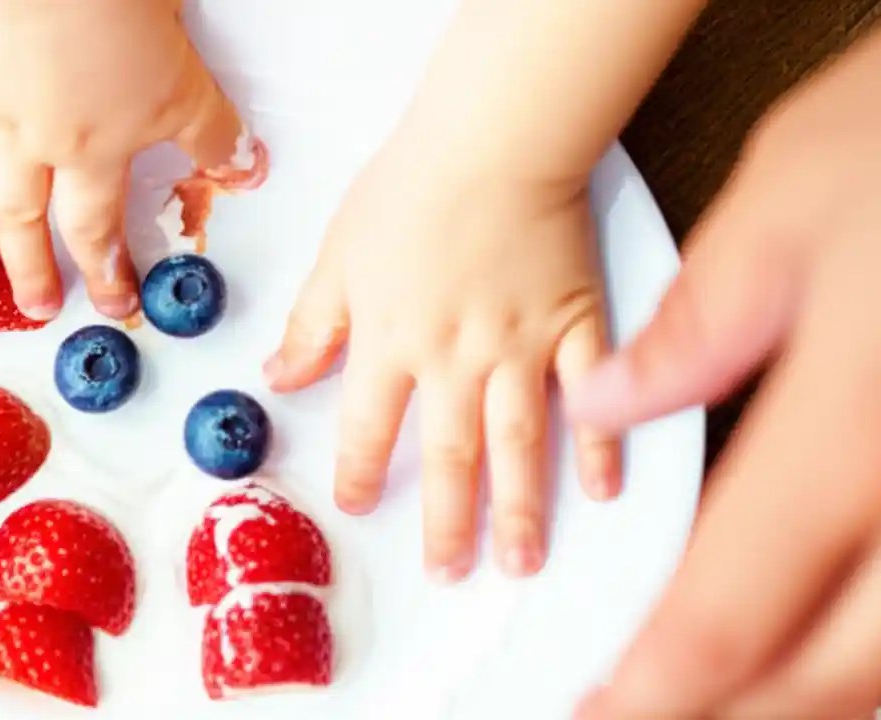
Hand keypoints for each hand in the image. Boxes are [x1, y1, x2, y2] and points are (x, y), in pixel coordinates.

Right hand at [0, 0, 243, 319]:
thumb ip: (177, 26)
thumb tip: (185, 22)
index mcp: (152, 100)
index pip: (210, 139)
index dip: (233, 160)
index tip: (242, 172)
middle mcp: (83, 136)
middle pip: (97, 224)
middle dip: (108, 272)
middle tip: (115, 305)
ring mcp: (18, 131)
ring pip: (21, 219)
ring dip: (27, 268)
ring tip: (33, 302)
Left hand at [265, 142, 619, 580]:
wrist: (492, 136)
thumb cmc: (411, 188)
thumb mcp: (339, 254)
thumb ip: (312, 325)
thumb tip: (277, 378)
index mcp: (392, 341)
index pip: (369, 429)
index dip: (360, 475)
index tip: (358, 509)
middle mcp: (456, 357)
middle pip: (450, 457)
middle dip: (448, 525)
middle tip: (450, 576)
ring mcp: (521, 344)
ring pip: (519, 442)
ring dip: (519, 508)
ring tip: (521, 563)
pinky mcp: (575, 320)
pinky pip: (592, 391)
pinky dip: (601, 440)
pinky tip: (603, 488)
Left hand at [570, 1, 880, 715]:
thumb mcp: (796, 197)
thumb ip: (694, 326)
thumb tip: (613, 397)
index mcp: (857, 432)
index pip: (723, 619)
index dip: (649, 690)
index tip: (600, 711)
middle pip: (815, 679)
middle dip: (719, 714)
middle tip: (653, 710)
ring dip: (813, 697)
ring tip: (742, 688)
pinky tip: (873, 643)